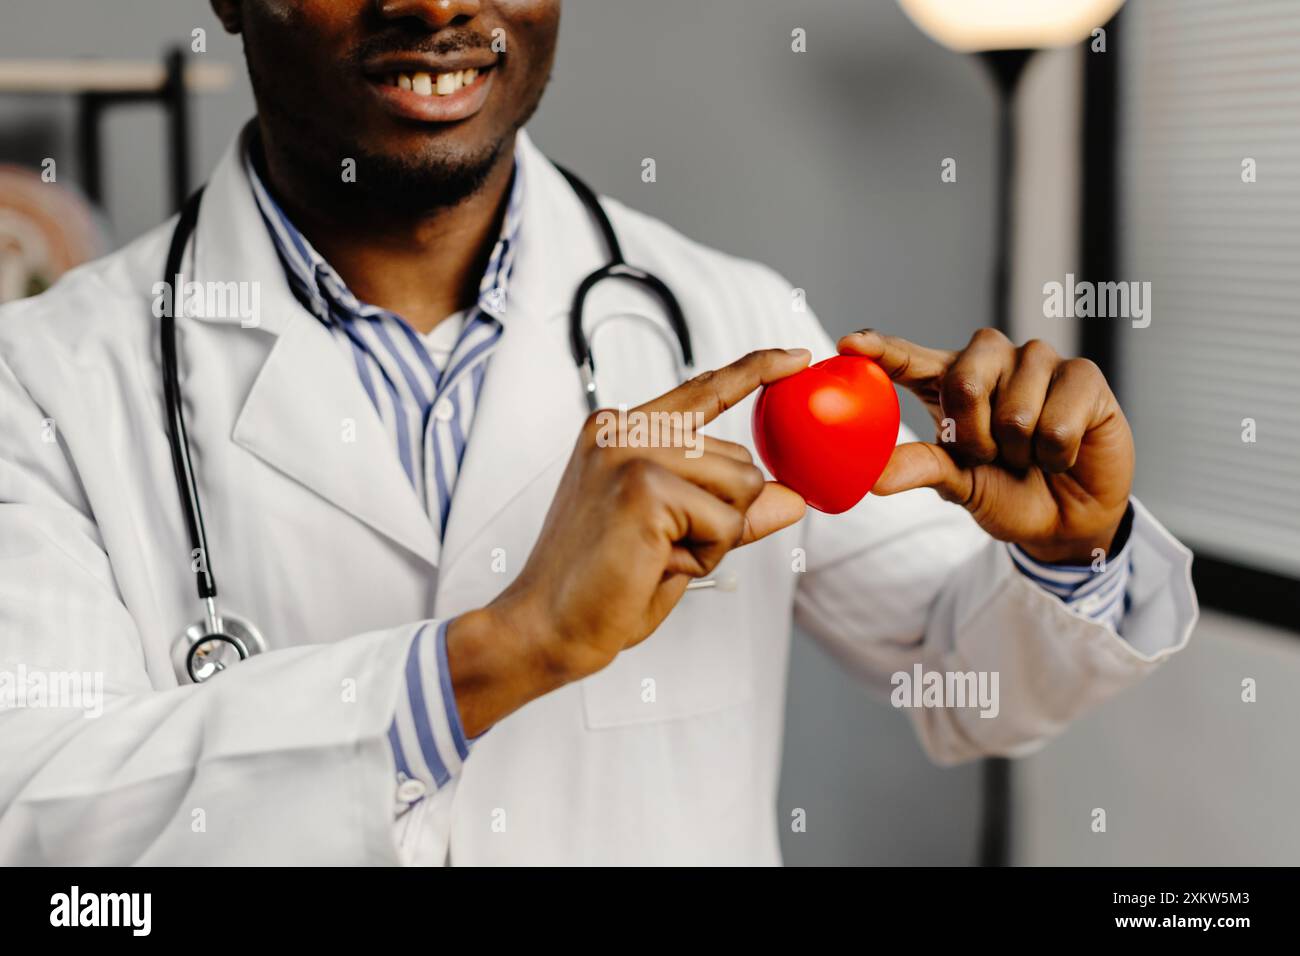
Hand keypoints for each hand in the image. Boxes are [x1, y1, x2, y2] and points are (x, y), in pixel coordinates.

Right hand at [448, 349, 810, 736]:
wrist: (544, 626)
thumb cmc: (602, 587)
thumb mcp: (678, 540)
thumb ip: (731, 511)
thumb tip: (794, 498)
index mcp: (620, 431)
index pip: (702, 390)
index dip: (756, 370)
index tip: (798, 355)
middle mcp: (623, 430)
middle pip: (741, 458)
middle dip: (722, 517)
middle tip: (657, 549)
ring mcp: (632, 452)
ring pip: (743, 487)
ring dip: (715, 538)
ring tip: (654, 555)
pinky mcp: (644, 487)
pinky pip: (727, 523)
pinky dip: (704, 556)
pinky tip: (653, 564)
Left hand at [838, 328, 1133, 564]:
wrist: (1066, 520)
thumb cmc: (1005, 492)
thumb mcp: (958, 484)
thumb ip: (921, 469)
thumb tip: (873, 478)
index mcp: (949, 379)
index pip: (910, 357)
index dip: (882, 348)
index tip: (850, 344)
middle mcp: (990, 360)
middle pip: (965, 381)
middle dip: (976, 437)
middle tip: (991, 455)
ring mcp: (1038, 361)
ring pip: (1015, 408)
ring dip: (1020, 449)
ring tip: (1029, 453)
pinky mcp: (1083, 374)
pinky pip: (1057, 421)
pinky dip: (1056, 452)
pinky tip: (1061, 452)